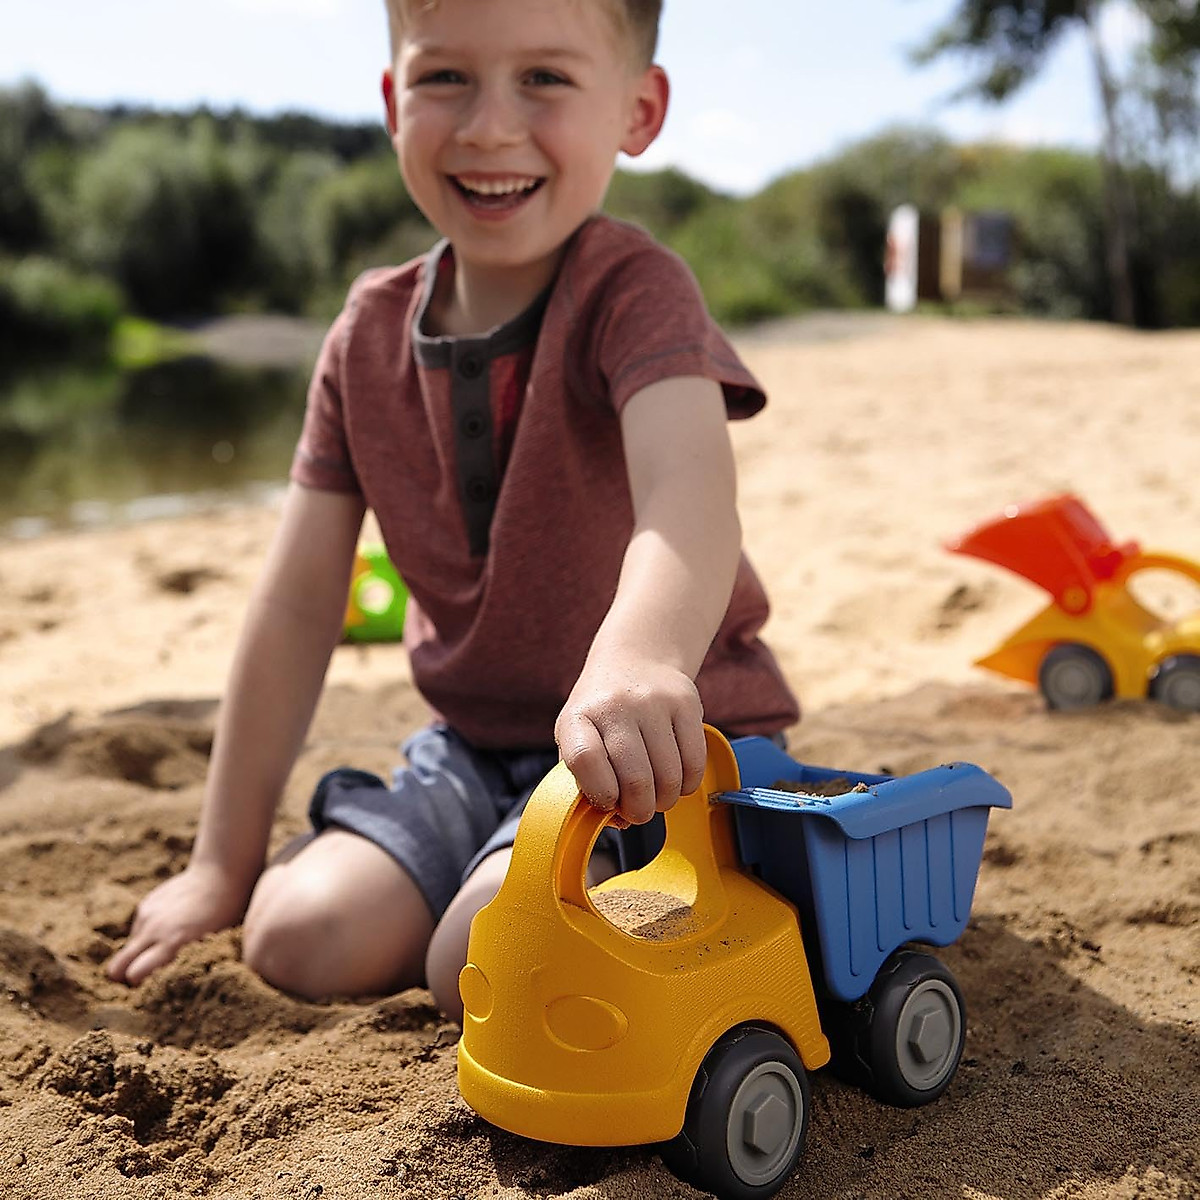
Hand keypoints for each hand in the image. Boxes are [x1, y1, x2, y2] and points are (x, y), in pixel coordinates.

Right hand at [105, 861, 251, 985]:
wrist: (221, 874)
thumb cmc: (225, 914)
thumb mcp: (212, 942)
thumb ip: (188, 961)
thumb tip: (173, 987)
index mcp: (173, 942)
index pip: (135, 975)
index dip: (141, 985)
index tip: (153, 986)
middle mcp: (154, 930)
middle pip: (116, 968)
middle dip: (125, 976)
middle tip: (146, 975)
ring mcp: (147, 915)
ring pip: (127, 949)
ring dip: (139, 954)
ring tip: (164, 948)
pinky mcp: (146, 904)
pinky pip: (138, 930)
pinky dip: (147, 935)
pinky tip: (169, 927)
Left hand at [555, 657, 706, 825]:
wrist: (634, 662)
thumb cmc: (601, 713)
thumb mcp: (578, 738)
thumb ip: (587, 780)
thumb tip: (618, 821)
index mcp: (577, 717)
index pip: (585, 759)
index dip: (601, 793)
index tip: (609, 804)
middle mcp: (615, 705)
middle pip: (634, 778)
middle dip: (640, 810)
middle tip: (639, 811)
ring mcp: (653, 702)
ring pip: (668, 776)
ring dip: (665, 800)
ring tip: (657, 795)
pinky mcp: (686, 703)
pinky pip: (694, 763)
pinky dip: (687, 784)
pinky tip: (675, 779)